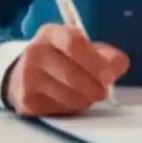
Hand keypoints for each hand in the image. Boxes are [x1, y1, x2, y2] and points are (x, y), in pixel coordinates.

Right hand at [3, 24, 129, 116]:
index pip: (73, 43)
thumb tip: (116, 67)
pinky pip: (59, 109)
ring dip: (85, 99)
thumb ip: (106, 55)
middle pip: (71, 73)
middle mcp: (35, 53)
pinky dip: (72, 108)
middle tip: (103, 92)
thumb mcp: (84, 48)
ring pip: (67, 95)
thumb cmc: (63, 58)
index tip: (109, 76)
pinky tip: (72, 100)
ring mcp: (27, 78)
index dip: (95, 61)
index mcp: (52, 33)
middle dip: (94, 87)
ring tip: (88, 95)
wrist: (25, 74)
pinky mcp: (26, 101)